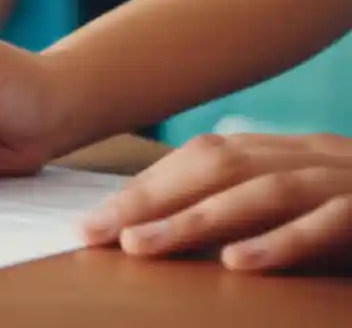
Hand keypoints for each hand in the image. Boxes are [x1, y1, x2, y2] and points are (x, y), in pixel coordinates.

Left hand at [81, 133, 351, 271]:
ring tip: (137, 245)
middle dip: (149, 199)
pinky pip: (329, 222)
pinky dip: (280, 241)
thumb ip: (247, 220)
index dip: (145, 188)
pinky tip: (236, 262)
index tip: (92, 222)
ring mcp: (344, 181)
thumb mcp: (306, 216)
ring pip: (263, 192)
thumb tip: (162, 239)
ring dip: (194, 219)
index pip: (201, 161)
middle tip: (93, 231)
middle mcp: (311, 158)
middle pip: (218, 168)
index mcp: (288, 154)